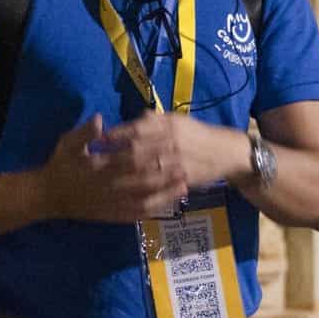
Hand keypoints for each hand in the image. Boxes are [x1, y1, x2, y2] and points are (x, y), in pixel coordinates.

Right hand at [40, 115, 189, 223]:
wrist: (49, 196)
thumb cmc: (60, 165)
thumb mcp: (68, 143)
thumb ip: (85, 133)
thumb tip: (101, 120)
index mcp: (99, 166)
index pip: (130, 158)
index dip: (151, 154)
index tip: (170, 148)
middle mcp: (108, 186)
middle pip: (142, 180)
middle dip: (165, 174)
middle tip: (186, 167)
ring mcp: (111, 203)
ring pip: (143, 199)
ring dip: (164, 194)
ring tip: (184, 187)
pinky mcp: (112, 215)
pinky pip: (135, 215)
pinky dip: (152, 211)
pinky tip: (167, 206)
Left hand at [98, 112, 244, 192]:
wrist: (226, 153)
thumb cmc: (197, 135)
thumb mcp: (178, 121)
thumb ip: (155, 120)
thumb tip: (134, 119)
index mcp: (169, 126)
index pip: (137, 130)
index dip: (115, 136)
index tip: (98, 141)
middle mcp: (171, 143)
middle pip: (136, 152)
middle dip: (112, 158)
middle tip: (92, 164)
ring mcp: (177, 164)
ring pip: (144, 172)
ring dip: (122, 178)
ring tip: (103, 181)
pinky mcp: (182, 181)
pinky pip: (160, 190)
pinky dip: (142, 194)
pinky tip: (126, 198)